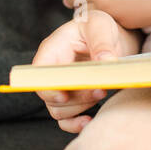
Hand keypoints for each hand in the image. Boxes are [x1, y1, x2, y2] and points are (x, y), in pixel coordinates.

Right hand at [25, 9, 138, 132]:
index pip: (37, 75)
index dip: (46, 88)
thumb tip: (106, 63)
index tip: (64, 94)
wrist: (112, 37)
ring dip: (80, 107)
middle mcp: (52, 71)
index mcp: (52, 50)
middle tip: (100, 88)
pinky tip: (89, 121)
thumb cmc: (100, 26)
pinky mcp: (73, 99)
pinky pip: (66, 120)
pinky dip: (75, 124)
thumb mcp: (101, 25)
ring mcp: (61, 87)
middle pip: (50, 96)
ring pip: (59, 110)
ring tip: (102, 92)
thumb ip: (102, 43)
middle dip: (75, 97)